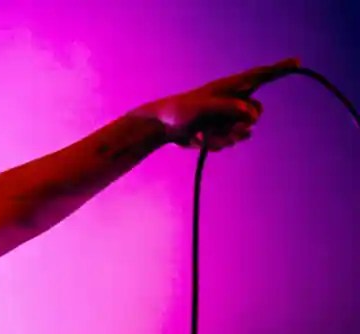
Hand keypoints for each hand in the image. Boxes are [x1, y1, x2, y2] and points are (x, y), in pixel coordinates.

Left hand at [141, 57, 299, 150]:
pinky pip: (232, 142)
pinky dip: (219, 144)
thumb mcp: (202, 108)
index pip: (259, 76)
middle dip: (244, 123)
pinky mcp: (222, 132)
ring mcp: (228, 118)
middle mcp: (233, 101)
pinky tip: (202, 140)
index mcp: (229, 87)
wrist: (164, 128)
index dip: (279, 69)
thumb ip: (226, 107)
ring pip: (246, 131)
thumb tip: (249, 111)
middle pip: (257, 113)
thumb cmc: (180, 112)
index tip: (297, 61)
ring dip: (229, 136)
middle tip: (224, 127)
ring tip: (207, 134)